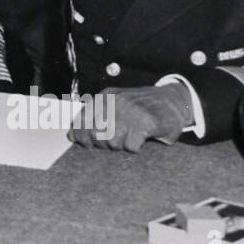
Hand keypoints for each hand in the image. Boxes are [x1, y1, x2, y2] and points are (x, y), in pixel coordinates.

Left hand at [69, 84, 190, 152]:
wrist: (173, 101)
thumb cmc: (140, 108)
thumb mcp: (115, 106)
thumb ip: (92, 118)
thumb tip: (70, 135)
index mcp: (104, 97)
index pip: (81, 120)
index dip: (81, 136)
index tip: (87, 144)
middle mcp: (115, 101)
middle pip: (95, 134)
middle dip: (102, 143)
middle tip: (115, 141)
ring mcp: (130, 111)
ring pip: (111, 142)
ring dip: (120, 145)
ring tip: (129, 138)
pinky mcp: (146, 123)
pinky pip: (130, 146)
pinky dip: (135, 147)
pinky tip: (140, 139)